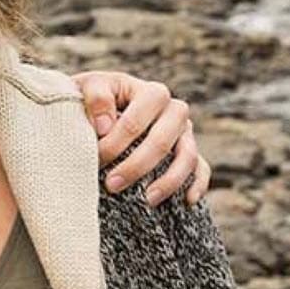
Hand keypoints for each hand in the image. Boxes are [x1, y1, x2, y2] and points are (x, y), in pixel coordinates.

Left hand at [70, 71, 212, 205]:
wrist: (100, 109)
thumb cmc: (94, 98)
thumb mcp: (88, 87)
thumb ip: (96, 98)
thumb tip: (105, 126)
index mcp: (151, 93)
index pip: (139, 117)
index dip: (117, 141)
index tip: (97, 158)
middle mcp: (174, 111)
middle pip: (164, 140)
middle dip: (137, 165)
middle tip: (111, 185)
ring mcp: (185, 133)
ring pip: (188, 156)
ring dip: (168, 181)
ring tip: (147, 200)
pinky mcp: (189, 152)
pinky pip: (201, 169)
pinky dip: (197, 184)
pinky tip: (187, 201)